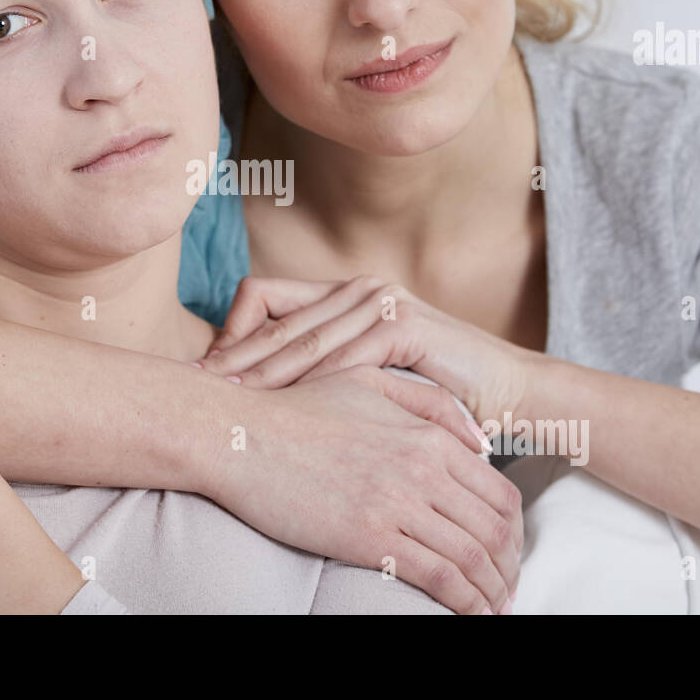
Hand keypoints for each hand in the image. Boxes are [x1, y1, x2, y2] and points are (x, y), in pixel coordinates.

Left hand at [199, 276, 531, 426]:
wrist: (506, 392)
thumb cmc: (431, 389)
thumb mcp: (366, 374)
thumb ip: (321, 368)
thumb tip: (254, 393)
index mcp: (340, 294)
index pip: (260, 296)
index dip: (228, 333)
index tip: (203, 375)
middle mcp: (356, 289)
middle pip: (273, 320)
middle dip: (231, 359)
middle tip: (192, 391)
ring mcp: (382, 303)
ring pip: (304, 339)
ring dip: (262, 374)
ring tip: (227, 404)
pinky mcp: (408, 327)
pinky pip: (348, 356)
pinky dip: (315, 384)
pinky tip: (289, 410)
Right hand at [203, 366, 520, 613]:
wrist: (238, 435)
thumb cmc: (295, 409)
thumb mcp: (368, 382)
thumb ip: (428, 403)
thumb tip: (478, 441)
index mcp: (427, 434)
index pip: (498, 492)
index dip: (514, 532)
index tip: (508, 555)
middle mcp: (423, 468)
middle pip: (495, 531)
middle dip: (510, 570)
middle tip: (506, 592)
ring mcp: (397, 504)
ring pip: (473, 559)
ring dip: (491, 593)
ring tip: (492, 611)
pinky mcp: (369, 538)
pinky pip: (438, 578)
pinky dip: (465, 602)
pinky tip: (468, 614)